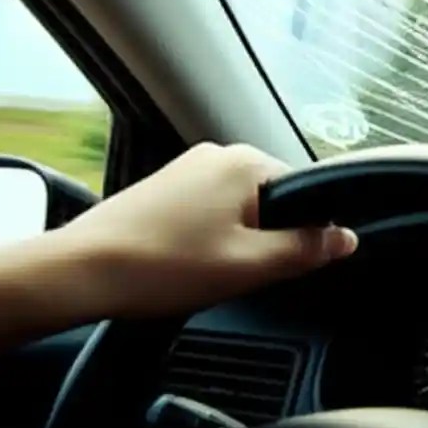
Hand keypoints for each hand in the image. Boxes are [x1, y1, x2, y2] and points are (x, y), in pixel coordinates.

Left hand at [56, 142, 356, 317]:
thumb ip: (305, 249)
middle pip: (272, 202)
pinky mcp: (166, 187)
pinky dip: (208, 239)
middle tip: (237, 274)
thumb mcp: (249, 266)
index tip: (280, 266)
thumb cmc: (161, 266)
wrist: (81, 272)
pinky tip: (185, 264)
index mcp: (246, 161)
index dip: (301, 236)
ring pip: (239, 210)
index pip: (305, 195)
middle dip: (264, 240)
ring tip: (203, 270)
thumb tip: (346, 237)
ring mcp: (188, 168)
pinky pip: (210, 212)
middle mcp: (218, 154)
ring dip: (234, 242)